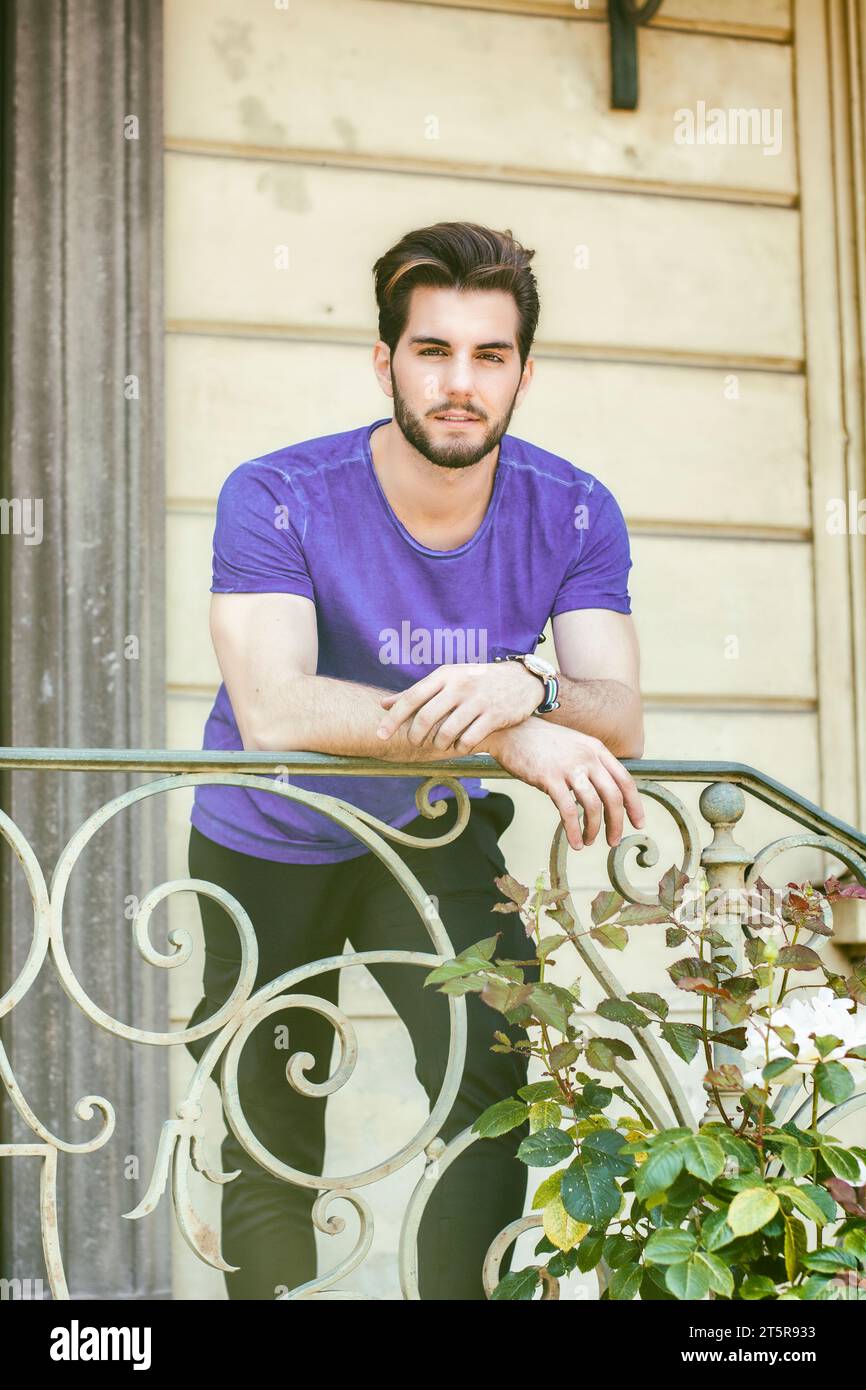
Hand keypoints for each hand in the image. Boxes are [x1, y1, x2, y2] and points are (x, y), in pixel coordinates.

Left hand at [376, 661, 542, 752]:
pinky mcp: (494, 716)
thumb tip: (384, 704)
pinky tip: (459, 747)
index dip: (393, 718)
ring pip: (447, 732)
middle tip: (415, 743)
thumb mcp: (447, 679)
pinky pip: (469, 739)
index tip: (380, 735)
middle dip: (416, 736)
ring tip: (439, 745)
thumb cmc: (476, 681)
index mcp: (444, 675)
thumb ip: (416, 693)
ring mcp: (478, 701)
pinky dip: (460, 748)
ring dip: (438, 744)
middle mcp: (459, 686)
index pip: (412, 697)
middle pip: (426, 717)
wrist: (520, 680)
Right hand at [481, 720, 644, 850]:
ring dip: (595, 829)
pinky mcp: (549, 778)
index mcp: (597, 750)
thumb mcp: (574, 745)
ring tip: (590, 842)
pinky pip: (568, 811)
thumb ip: (590, 764)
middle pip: (613, 796)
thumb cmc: (541, 742)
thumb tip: (601, 794)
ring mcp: (569, 767)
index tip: (638, 823)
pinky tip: (575, 842)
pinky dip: (574, 831)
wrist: (510, 730)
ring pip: (593, 806)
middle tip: (614, 841)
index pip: (625, 780)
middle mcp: (588, 757)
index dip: (635, 805)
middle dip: (617, 823)